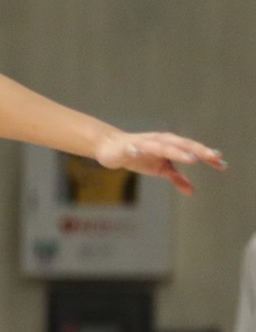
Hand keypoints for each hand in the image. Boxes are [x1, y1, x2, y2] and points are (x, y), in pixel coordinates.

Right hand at [93, 132, 224, 194]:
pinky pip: (133, 149)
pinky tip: (140, 154)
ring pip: (162, 146)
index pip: (191, 149)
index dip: (205, 155)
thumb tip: (191, 191)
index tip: (221, 163)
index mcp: (169, 144)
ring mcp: (144, 143)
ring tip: (191, 158)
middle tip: (214, 157)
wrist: (110, 147)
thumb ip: (176, 177)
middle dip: (197, 150)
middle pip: (181, 144)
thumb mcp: (160, 168)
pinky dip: (137, 150)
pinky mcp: (127, 148)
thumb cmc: (139, 155)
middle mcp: (159, 140)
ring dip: (177, 151)